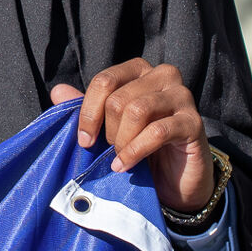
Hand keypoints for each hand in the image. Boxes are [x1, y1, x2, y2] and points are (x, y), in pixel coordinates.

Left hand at [52, 60, 214, 214]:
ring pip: (137, 110)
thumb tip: (57, 91)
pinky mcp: (194, 122)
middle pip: (119, 99)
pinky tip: (125, 165)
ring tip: (119, 157)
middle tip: (111, 150)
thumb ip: (85, 109)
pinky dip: (135, 151)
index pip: (104, 81)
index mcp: (138, 71)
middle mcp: (163, 75)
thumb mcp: (107, 128)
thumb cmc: (137, 147)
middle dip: (108, 131)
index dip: (88, 112)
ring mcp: (182, 96)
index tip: (84, 139)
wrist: (173, 180)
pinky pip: (157, 131)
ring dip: (122, 141)